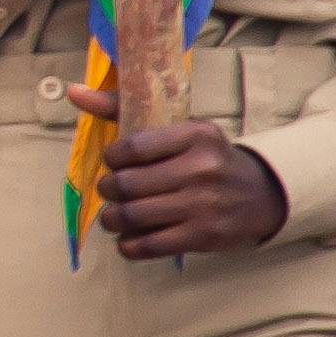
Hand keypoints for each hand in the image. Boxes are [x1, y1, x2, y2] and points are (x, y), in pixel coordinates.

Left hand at [62, 73, 294, 258]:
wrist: (262, 195)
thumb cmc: (206, 157)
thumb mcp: (178, 127)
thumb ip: (122, 108)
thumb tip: (72, 91)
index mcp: (195, 136)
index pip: (130, 148)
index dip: (111, 158)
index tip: (116, 162)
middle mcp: (201, 169)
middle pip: (126, 185)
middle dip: (108, 190)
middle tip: (111, 190)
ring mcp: (204, 205)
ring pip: (132, 216)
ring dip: (112, 219)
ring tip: (115, 215)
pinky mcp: (205, 236)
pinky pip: (149, 245)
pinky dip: (129, 244)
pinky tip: (129, 237)